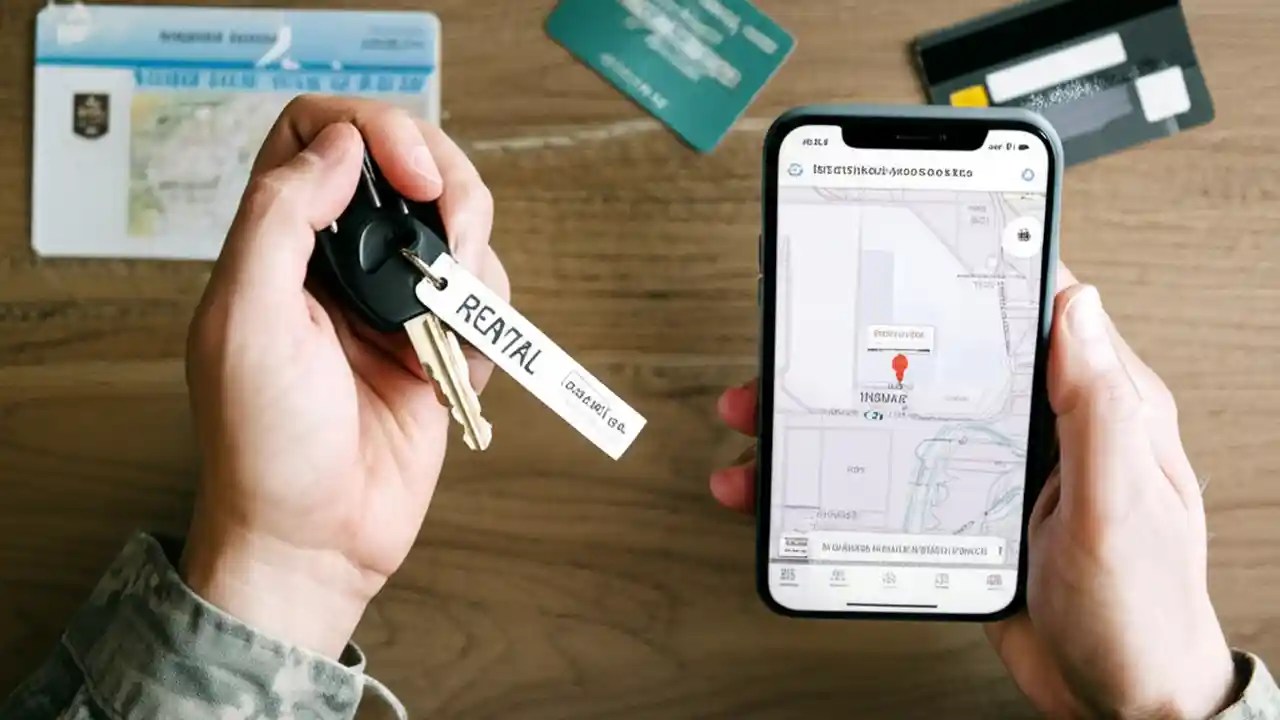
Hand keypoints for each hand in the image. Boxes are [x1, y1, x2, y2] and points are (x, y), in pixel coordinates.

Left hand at [181, 96, 508, 657]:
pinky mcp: (437, 344)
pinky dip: (488, 323)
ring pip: (457, 228)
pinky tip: (459, 364)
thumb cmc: (265, 443)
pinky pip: (484, 301)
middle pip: (407, 165)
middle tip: (460, 235)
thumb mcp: (245, 321)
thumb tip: (339, 146)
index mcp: (278, 241)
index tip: (411, 175)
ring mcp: (392, 301)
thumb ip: (279, 217)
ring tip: (456, 315)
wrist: (317, 540)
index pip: (318, 132)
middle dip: (449, 184)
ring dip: (473, 259)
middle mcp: (337, 260)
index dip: (374, 130)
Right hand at [711, 264, 1237, 717]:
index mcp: (1092, 407)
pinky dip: (826, 480)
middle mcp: (1036, 429)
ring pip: (894, 417)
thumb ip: (1096, 407)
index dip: (976, 268)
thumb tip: (1076, 305)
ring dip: (824, 417)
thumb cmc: (1141, 611)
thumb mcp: (1119, 505)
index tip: (914, 241)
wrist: (1119, 703)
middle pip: (936, 360)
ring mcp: (989, 471)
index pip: (1033, 309)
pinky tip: (787, 489)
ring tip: (762, 421)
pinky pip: (882, 477)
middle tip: (798, 348)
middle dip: (858, 349)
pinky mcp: (955, 514)